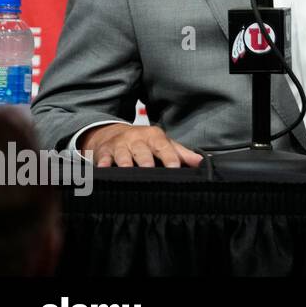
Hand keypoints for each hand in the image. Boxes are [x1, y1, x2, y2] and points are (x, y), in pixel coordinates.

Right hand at [79, 124, 202, 167]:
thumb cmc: (146, 142)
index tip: (175, 168)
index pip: (164, 147)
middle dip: (146, 161)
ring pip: (122, 156)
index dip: (170, 158)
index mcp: (154, 137)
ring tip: (128, 173)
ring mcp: (119, 145)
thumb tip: (203, 161)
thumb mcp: (164, 144)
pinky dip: (102, 165)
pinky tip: (103, 171)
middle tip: (150, 170)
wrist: (114, 133)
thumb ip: (182, 153)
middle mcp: (136, 140)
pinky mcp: (104, 152)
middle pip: (142, 151)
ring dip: (124, 164)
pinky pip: (102, 160)